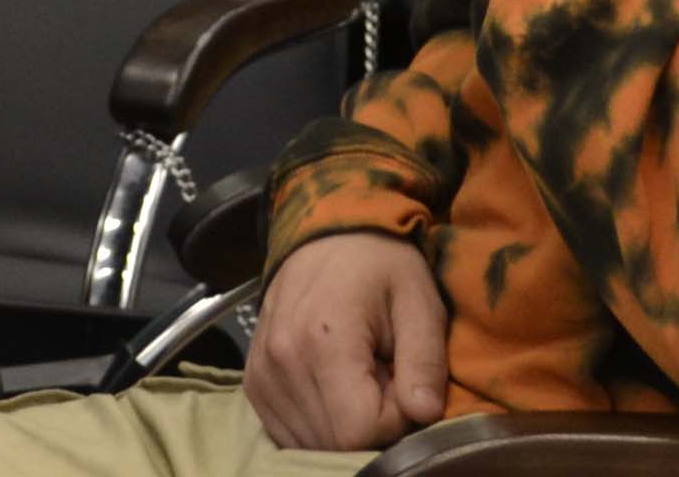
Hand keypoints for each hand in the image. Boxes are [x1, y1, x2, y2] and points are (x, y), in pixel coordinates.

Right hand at [247, 231, 449, 452]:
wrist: (326, 236)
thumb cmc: (380, 267)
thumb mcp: (419, 301)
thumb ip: (425, 360)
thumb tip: (425, 414)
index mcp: (324, 341)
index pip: (360, 430)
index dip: (393, 420)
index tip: (402, 383)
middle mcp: (282, 361)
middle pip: (333, 442)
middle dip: (369, 425)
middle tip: (384, 380)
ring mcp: (261, 374)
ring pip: (309, 443)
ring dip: (342, 425)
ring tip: (359, 380)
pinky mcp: (253, 382)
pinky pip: (286, 433)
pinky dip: (316, 426)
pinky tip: (333, 390)